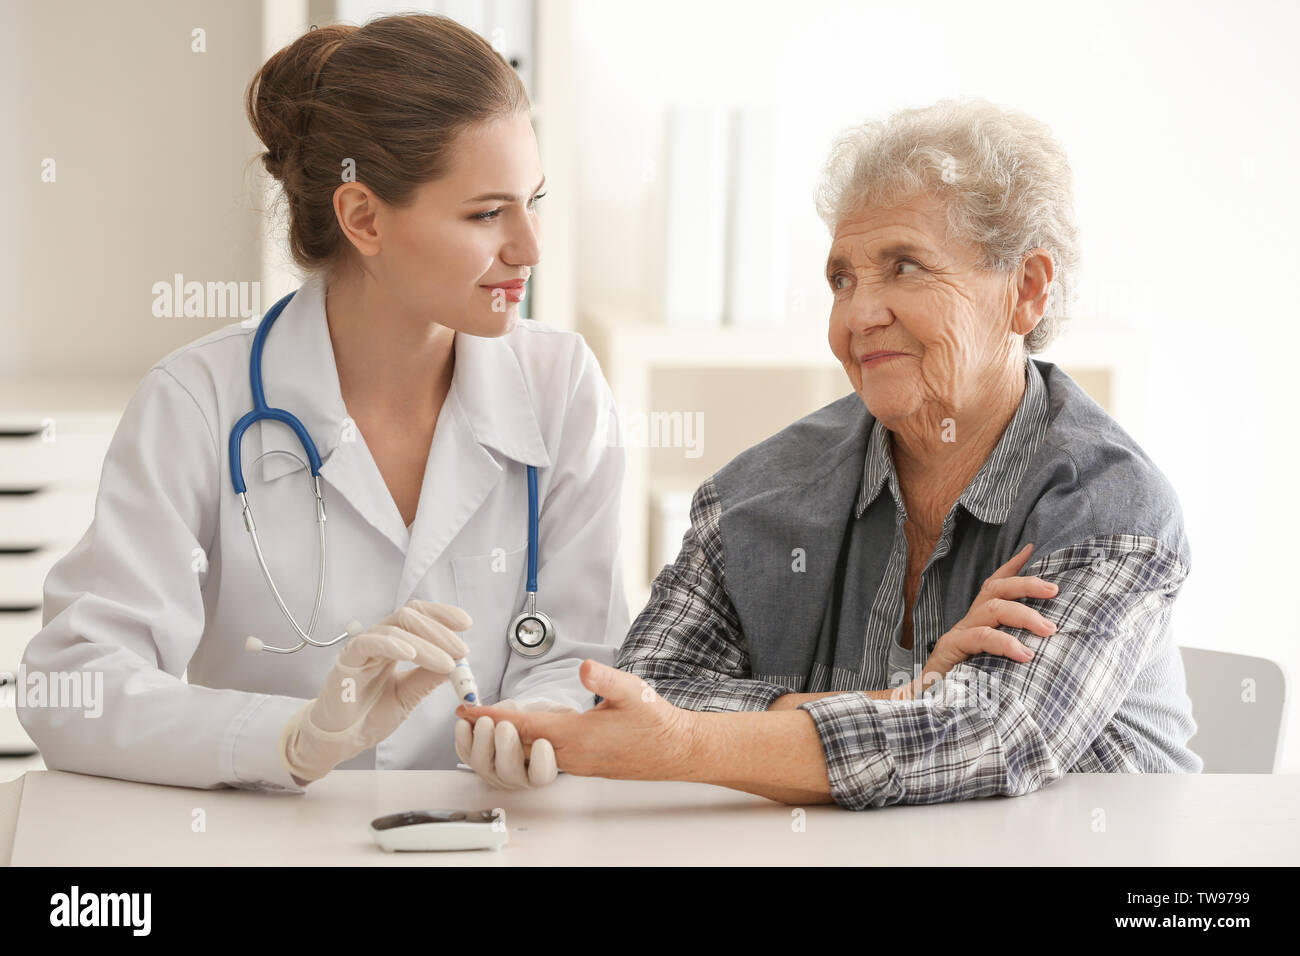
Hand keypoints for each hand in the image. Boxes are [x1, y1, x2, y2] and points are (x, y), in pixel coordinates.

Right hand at [279, 600, 471, 783]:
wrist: (340, 741)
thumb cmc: (369, 716)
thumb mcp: (409, 696)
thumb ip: (428, 678)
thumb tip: (458, 661)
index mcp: (392, 645)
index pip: (418, 616)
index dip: (442, 615)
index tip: (467, 623)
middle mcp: (377, 640)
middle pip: (410, 616)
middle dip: (440, 630)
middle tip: (462, 650)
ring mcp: (361, 649)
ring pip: (395, 629)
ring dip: (427, 644)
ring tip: (447, 663)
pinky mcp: (346, 661)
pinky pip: (368, 643)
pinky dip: (392, 644)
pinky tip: (412, 654)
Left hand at [456, 660, 697, 779]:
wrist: (674, 750)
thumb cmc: (655, 722)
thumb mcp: (632, 691)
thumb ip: (605, 679)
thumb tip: (582, 667)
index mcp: (576, 736)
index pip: (522, 726)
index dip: (491, 717)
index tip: (466, 710)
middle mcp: (570, 755)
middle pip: (517, 743)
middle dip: (489, 729)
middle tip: (466, 714)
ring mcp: (575, 763)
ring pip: (529, 751)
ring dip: (506, 737)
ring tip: (487, 721)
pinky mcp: (582, 764)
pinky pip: (543, 756)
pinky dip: (526, 743)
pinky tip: (524, 732)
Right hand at [906, 543, 1058, 698]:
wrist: (923, 712)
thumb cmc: (965, 692)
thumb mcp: (993, 668)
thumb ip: (1011, 653)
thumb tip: (1046, 650)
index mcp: (978, 624)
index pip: (994, 587)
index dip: (1012, 566)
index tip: (1031, 548)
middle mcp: (967, 624)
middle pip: (995, 589)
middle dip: (1026, 584)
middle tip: (1056, 590)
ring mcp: (957, 636)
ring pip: (991, 608)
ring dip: (1024, 614)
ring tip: (1049, 630)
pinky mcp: (949, 651)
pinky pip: (980, 636)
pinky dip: (1005, 642)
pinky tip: (1025, 654)